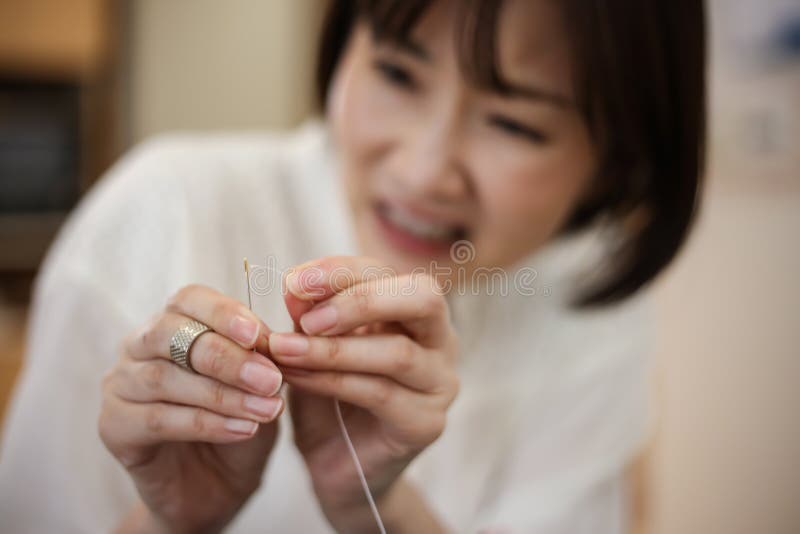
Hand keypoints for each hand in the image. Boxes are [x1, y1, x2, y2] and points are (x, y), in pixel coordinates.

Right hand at [99, 284, 284, 532]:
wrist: (218, 486)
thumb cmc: (240, 421)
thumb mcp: (262, 386)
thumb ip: (265, 359)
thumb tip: (277, 342)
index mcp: (174, 322)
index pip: (189, 299)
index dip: (223, 313)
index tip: (259, 335)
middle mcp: (138, 345)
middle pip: (171, 333)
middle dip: (226, 357)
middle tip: (270, 380)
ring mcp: (120, 384)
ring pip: (164, 378)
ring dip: (222, 394)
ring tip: (265, 410)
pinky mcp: (113, 426)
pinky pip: (157, 419)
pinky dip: (205, 424)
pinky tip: (242, 430)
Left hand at [269, 257, 459, 530]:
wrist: (337, 469)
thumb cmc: (328, 399)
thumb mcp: (313, 348)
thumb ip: (309, 317)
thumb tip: (295, 285)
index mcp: (414, 312)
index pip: (387, 272)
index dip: (341, 271)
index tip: (293, 281)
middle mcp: (440, 341)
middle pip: (423, 297)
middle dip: (359, 299)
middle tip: (305, 316)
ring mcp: (440, 383)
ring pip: (398, 352)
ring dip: (333, 348)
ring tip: (283, 349)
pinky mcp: (427, 423)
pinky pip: (380, 394)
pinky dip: (332, 381)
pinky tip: (294, 378)